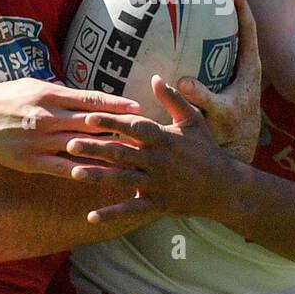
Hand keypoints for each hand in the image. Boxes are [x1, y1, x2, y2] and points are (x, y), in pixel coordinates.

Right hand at [0, 77, 142, 178]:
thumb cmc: (8, 95)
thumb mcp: (37, 85)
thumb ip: (64, 94)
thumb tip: (93, 100)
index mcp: (50, 94)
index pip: (91, 100)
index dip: (116, 105)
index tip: (138, 109)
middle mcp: (46, 117)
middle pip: (91, 124)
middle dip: (119, 129)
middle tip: (144, 135)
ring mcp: (38, 141)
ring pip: (79, 147)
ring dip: (106, 152)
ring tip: (130, 157)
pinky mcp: (29, 160)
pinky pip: (62, 168)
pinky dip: (83, 171)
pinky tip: (101, 174)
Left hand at [67, 76, 234, 223]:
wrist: (225, 187)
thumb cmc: (207, 150)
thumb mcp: (193, 121)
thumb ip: (173, 99)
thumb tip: (155, 77)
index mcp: (165, 139)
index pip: (134, 128)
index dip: (111, 122)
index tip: (89, 116)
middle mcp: (159, 161)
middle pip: (122, 153)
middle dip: (95, 148)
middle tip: (69, 143)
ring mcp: (158, 184)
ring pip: (123, 180)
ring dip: (98, 177)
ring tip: (74, 173)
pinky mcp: (159, 204)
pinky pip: (133, 211)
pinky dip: (112, 215)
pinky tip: (92, 217)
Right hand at [173, 0, 262, 162]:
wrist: (235, 151)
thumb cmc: (231, 133)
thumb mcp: (219, 115)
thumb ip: (203, 98)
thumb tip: (182, 81)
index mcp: (249, 66)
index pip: (247, 24)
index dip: (238, 1)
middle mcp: (239, 64)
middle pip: (233, 24)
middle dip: (221, 1)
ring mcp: (228, 71)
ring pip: (219, 38)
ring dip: (207, 19)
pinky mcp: (216, 80)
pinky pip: (203, 54)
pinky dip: (191, 42)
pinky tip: (170, 37)